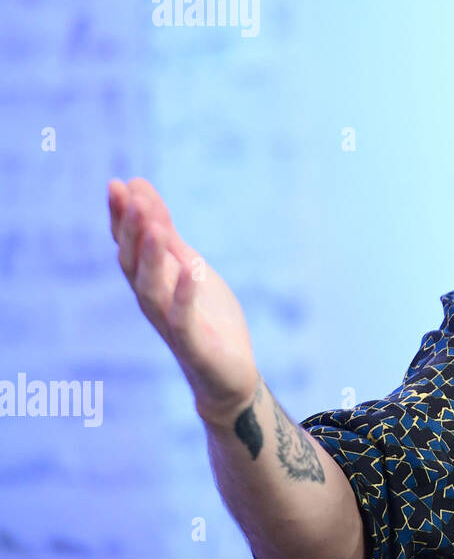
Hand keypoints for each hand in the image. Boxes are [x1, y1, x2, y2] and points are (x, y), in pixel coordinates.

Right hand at [108, 177, 258, 424]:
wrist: (229, 374)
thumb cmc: (207, 317)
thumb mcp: (188, 264)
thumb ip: (167, 233)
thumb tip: (140, 188)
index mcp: (151, 281)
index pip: (129, 246)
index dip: (122, 217)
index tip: (118, 184)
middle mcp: (153, 301)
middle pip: (133, 263)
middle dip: (131, 230)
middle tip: (129, 195)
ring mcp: (170, 323)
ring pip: (151, 289)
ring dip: (152, 257)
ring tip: (156, 226)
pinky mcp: (193, 343)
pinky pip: (184, 317)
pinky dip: (187, 292)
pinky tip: (193, 269)